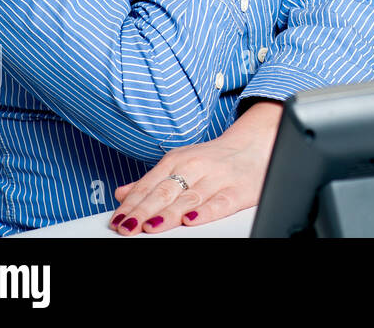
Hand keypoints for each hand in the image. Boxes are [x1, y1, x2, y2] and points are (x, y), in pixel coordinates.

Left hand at [107, 100, 281, 234]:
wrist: (256, 145)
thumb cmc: (214, 159)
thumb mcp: (180, 162)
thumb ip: (152, 180)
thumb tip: (121, 193)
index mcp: (178, 159)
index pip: (149, 184)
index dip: (132, 204)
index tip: (117, 221)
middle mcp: (196, 167)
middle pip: (165, 192)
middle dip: (144, 211)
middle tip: (128, 228)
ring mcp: (217, 178)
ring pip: (189, 198)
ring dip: (168, 214)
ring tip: (150, 227)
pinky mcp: (238, 191)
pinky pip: (220, 203)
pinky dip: (205, 212)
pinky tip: (190, 221)